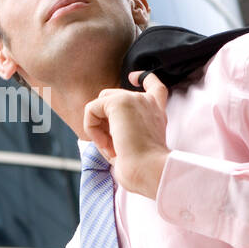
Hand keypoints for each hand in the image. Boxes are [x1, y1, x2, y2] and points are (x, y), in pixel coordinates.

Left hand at [83, 70, 171, 198]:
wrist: (150, 170)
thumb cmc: (144, 169)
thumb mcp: (136, 148)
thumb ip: (125, 132)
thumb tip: (103, 132)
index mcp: (157, 113)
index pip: (154, 86)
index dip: (143, 78)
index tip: (133, 77)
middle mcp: (149, 102)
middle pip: (114, 96)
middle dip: (105, 121)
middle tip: (112, 147)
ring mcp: (135, 99)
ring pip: (100, 103)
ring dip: (98, 128)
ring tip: (110, 148)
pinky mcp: (119, 102)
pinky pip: (91, 109)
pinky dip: (91, 129)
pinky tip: (105, 144)